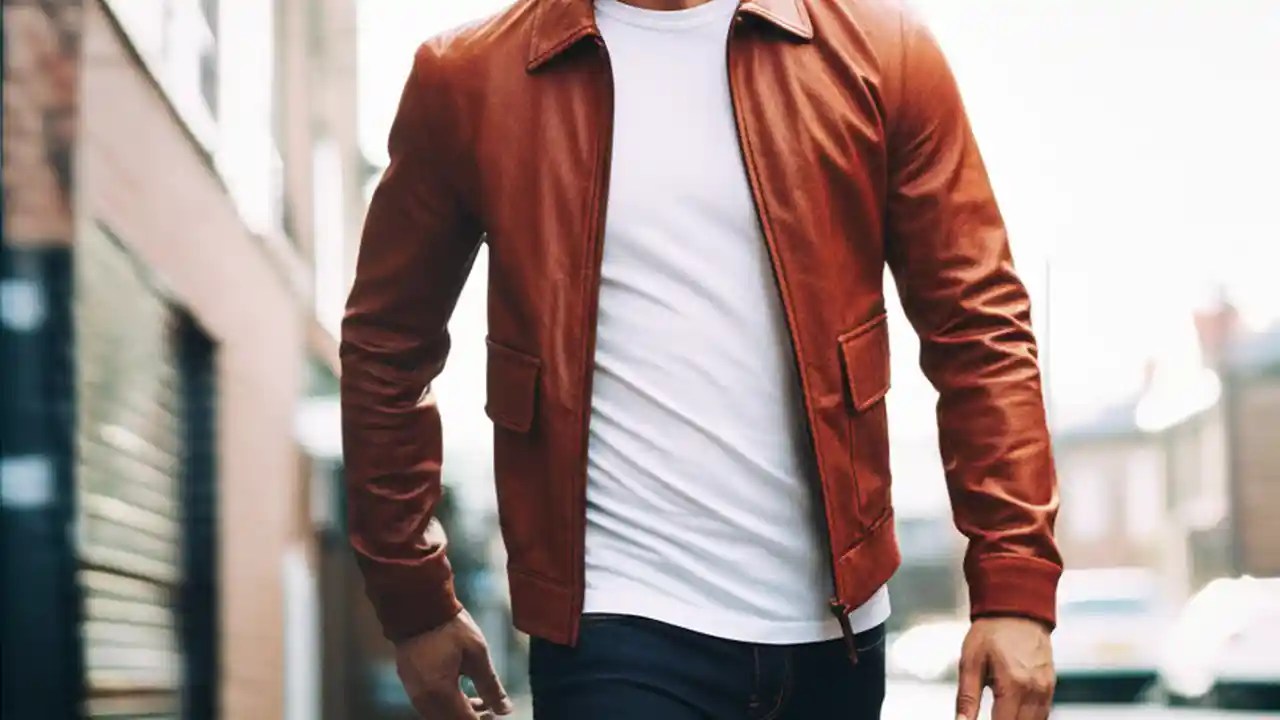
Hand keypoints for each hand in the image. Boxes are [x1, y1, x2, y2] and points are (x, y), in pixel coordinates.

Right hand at [395, 608, 513, 718]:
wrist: (417, 607)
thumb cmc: (450, 627)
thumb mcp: (477, 653)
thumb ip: (490, 685)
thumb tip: (504, 710)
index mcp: (441, 693)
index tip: (496, 716)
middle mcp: (424, 699)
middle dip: (472, 719)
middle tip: (491, 710)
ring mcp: (414, 693)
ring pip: (439, 717)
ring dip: (460, 714)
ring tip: (480, 701)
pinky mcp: (410, 685)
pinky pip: (430, 707)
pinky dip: (448, 705)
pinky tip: (461, 693)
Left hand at [956, 617, 1054, 719]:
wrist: (1016, 609)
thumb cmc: (991, 632)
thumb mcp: (970, 663)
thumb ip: (967, 697)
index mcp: (1013, 685)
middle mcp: (1034, 690)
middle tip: (991, 714)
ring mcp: (1046, 689)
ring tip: (999, 713)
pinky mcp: (1051, 686)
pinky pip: (1043, 713)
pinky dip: (1029, 718)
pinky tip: (1014, 713)